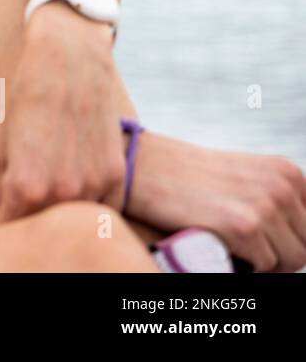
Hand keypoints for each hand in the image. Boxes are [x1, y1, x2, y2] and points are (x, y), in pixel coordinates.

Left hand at [0, 3, 121, 226]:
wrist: (69, 55)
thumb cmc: (26, 95)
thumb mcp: (2, 144)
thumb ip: (0, 192)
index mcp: (26, 185)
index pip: (8, 231)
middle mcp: (63, 191)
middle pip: (39, 232)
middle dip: (23, 231)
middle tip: (12, 223)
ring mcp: (94, 185)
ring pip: (72, 224)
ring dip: (55, 222)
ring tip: (40, 210)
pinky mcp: (117, 176)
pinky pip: (103, 212)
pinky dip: (86, 212)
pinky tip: (71, 204)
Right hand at [126, 131, 305, 271]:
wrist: (143, 166)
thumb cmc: (188, 176)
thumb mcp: (244, 177)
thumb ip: (274, 198)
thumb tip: (297, 239)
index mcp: (287, 172)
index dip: (292, 239)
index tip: (268, 242)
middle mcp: (282, 186)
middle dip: (280, 254)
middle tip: (247, 250)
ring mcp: (264, 206)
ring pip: (291, 260)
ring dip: (264, 262)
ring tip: (234, 248)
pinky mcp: (242, 226)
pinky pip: (265, 266)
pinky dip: (245, 264)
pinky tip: (220, 244)